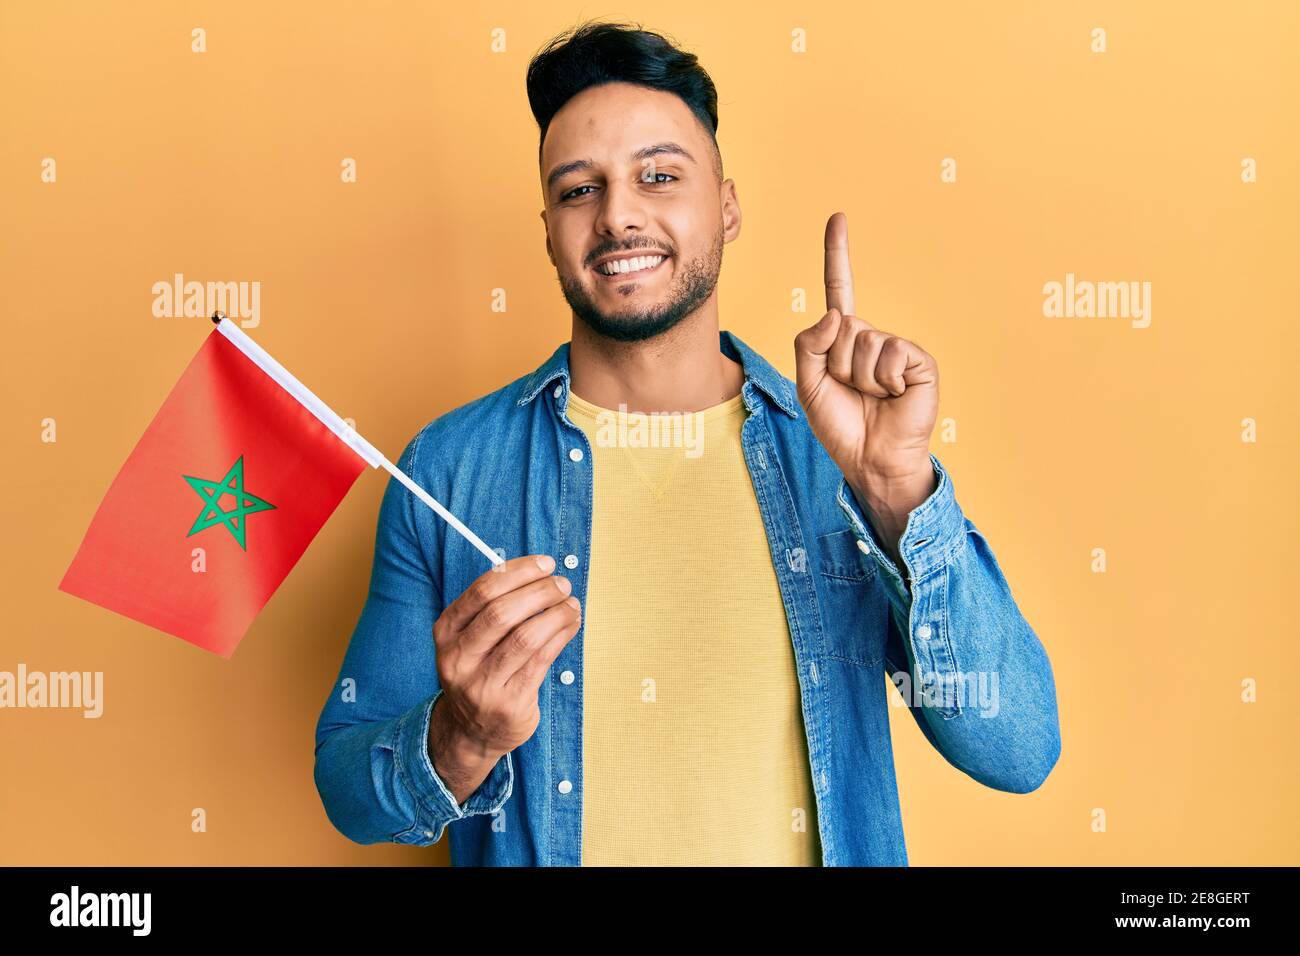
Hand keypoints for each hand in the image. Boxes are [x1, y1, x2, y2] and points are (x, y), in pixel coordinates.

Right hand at [428, 554, 581, 802]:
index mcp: (446, 632)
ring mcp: (482, 684)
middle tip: (562, 584)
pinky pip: (542, 660)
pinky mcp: (509, 703)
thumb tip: (539, 571)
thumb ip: (494, 606)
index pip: (483, 591)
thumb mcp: (470, 639)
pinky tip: (571, 624)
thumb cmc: (480, 670)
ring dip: (556, 614)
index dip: (518, 572)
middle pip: (502, 613)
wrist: (471, 730)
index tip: (545, 563)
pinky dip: (562, 635)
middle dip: (540, 592)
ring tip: (571, 604)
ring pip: (526, 637)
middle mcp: (458, 658)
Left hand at [794, 212, 939, 486]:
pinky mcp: (918, 362)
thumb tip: (835, 314)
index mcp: (844, 340)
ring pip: (863, 341)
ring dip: (859, 377)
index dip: (838, 254)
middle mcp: (872, 338)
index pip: (840, 289)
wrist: (870, 459)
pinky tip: (893, 397)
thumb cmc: (840, 425)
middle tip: (851, 391)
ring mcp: (897, 348)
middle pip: (841, 327)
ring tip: (872, 398)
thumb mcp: (807, 384)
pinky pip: (889, 353)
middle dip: (836, 365)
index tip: (838, 217)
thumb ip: (808, 344)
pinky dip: (884, 380)